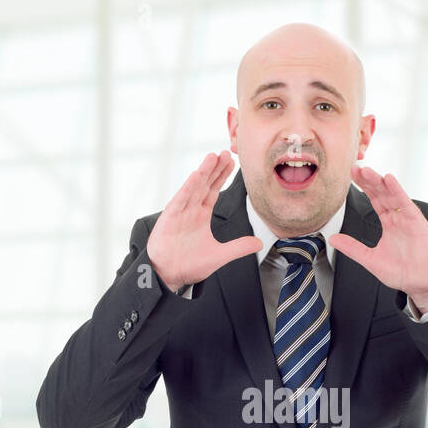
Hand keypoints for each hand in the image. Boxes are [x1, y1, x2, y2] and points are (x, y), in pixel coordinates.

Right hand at [147, 151, 262, 291]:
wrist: (169, 276)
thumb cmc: (189, 265)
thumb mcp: (219, 255)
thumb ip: (238, 247)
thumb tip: (258, 243)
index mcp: (201, 216)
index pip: (213, 191)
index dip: (222, 176)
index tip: (232, 163)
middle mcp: (190, 210)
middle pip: (205, 184)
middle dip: (215, 168)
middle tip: (226, 152)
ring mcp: (179, 212)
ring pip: (193, 187)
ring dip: (203, 172)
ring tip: (213, 156)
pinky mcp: (169, 219)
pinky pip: (180, 200)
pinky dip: (188, 188)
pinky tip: (196, 176)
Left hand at [327, 165, 427, 311]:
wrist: (420, 284)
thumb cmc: (401, 273)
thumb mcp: (370, 259)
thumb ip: (353, 248)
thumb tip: (333, 239)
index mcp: (388, 223)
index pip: (374, 200)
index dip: (363, 187)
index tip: (351, 175)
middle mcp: (398, 217)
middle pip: (381, 193)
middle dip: (368, 180)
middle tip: (355, 167)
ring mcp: (407, 218)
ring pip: (392, 194)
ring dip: (379, 181)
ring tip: (366, 170)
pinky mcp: (417, 222)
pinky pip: (405, 203)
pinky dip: (397, 191)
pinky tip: (389, 180)